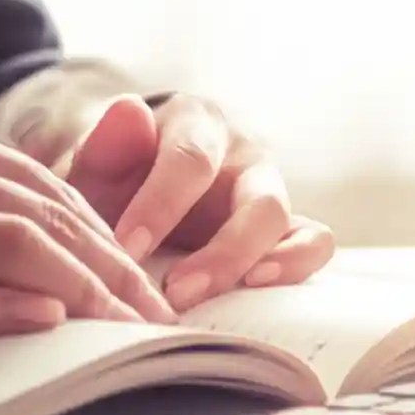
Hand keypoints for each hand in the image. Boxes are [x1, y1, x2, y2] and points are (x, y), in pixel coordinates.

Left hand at [0, 93, 174, 354]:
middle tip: (163, 315)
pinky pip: (2, 165)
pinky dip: (46, 204)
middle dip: (110, 267)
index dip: (94, 297)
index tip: (142, 336)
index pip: (32, 251)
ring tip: (134, 280)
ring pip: (33, 184)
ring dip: (87, 234)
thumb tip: (44, 314)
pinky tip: (71, 231)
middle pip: (45, 212)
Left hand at [60, 94, 334, 309]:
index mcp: (196, 124)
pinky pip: (314, 243)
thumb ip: (106, 144)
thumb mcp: (100, 161)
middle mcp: (245, 155)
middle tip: (177, 293)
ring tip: (226, 302)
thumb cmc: (117, 178)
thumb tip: (129, 112)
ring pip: (294, 225)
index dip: (160, 206)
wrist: (137, 185)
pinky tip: (256, 295)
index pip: (190, 160)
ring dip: (266, 266)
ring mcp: (272, 192)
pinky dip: (296, 269)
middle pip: (258, 201)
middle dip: (222, 253)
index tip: (126, 249)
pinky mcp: (288, 228)